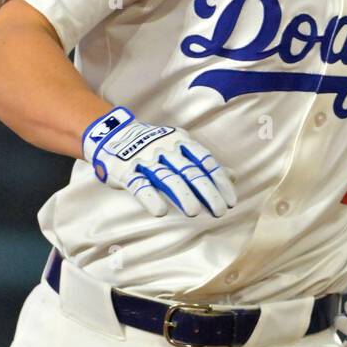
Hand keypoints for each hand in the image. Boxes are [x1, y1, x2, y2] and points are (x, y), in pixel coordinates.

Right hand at [82, 106, 236, 217]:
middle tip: (219, 211)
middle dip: (206, 192)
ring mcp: (145, 158)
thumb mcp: (179, 146)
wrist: (112, 134)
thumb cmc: (153, 146)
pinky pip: (139, 185)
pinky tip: (160, 212)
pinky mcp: (125, 170)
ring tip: (195, 212)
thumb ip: (203, 162)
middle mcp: (165, 148)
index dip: (219, 181)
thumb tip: (233, 176)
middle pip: (190, 171)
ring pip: (167, 178)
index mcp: (181, 141)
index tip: (230, 200)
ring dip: (182, 195)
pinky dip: (150, 197)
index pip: (205, 161)